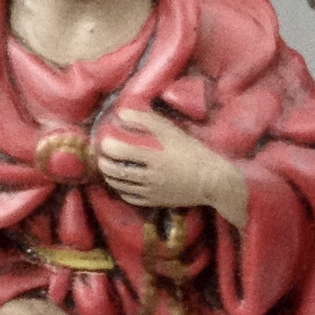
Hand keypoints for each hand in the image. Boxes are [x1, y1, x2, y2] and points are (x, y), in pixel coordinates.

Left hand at [97, 109, 248, 227]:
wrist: (212, 180)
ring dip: (110, 177)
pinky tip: (122, 184)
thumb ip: (147, 120)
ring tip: (108, 169)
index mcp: (154, 156)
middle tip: (102, 156)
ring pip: (121, 186)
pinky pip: (131, 198)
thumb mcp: (173, 131)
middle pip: (117, 171)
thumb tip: (122, 113)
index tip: (104, 140)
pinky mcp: (156, 201)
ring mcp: (152, 191)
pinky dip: (122, 190)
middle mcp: (150, 176)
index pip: (121, 150)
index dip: (107, 145)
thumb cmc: (194, 152)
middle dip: (104, 163)